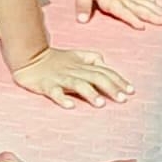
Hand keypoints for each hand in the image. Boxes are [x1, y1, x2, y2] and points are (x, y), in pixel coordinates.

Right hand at [12, 45, 132, 108]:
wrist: (30, 56)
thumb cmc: (56, 59)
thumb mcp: (76, 56)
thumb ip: (92, 58)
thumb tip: (106, 63)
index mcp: (83, 65)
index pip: (105, 72)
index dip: (118, 80)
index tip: (131, 91)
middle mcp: (74, 71)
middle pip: (96, 77)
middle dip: (110, 88)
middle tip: (123, 99)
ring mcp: (60, 78)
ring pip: (78, 85)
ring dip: (90, 94)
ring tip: (101, 104)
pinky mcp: (46, 86)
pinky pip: (55, 92)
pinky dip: (62, 98)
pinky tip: (70, 106)